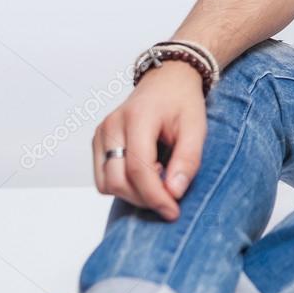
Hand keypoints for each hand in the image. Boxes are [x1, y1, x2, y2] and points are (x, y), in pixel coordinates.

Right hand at [91, 61, 206, 220]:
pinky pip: (102, 178)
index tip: (173, 211)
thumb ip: (187, 160)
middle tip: (169, 196)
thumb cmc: (182, 102)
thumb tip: (173, 193)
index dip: (156, 196)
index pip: (138, 169)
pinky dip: (122, 184)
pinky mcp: (97, 141)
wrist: (167, 81)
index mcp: (137, 118)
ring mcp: (101, 133)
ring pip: (106, 184)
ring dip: (132, 194)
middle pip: (117, 181)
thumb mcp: (196, 128)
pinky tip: (144, 172)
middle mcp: (112, 125)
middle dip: (144, 198)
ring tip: (157, 178)